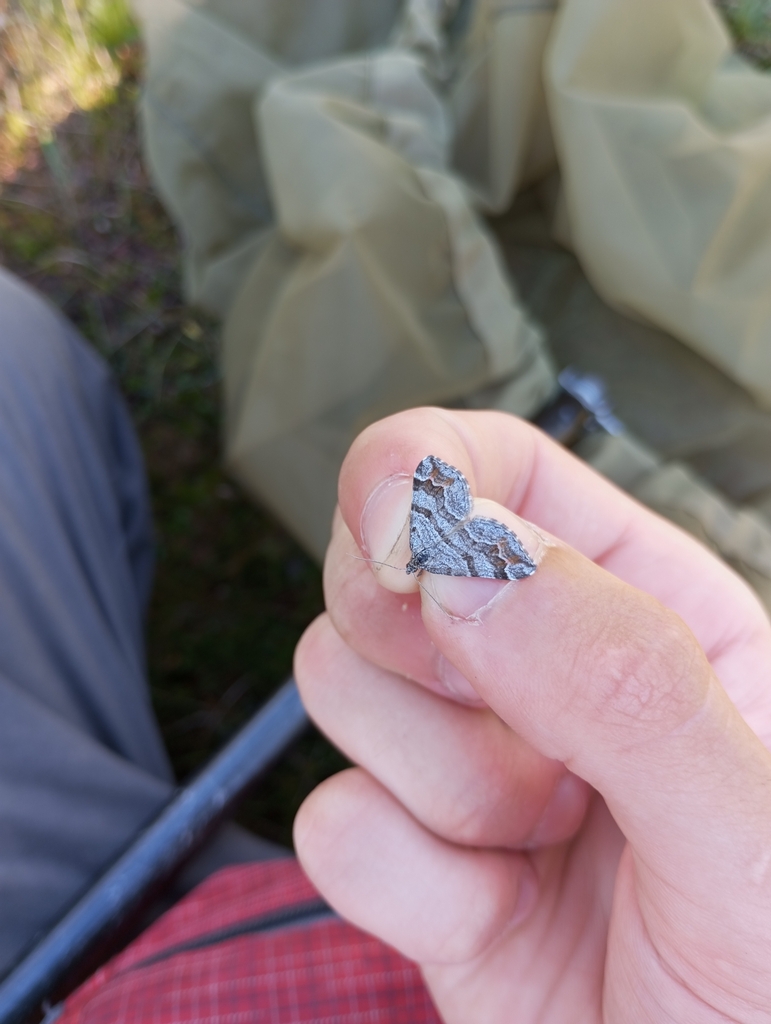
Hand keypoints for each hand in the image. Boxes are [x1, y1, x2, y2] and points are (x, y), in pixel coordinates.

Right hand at [293, 408, 770, 1022]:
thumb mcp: (753, 825)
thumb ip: (624, 680)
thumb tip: (459, 564)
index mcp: (638, 601)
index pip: (497, 468)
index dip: (421, 470)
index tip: (390, 529)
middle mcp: (536, 664)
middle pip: (379, 565)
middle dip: (418, 644)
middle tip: (523, 733)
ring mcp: (464, 758)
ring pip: (338, 685)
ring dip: (439, 783)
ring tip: (546, 844)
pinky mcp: (410, 859)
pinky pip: (331, 824)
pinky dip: (409, 883)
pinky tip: (498, 914)